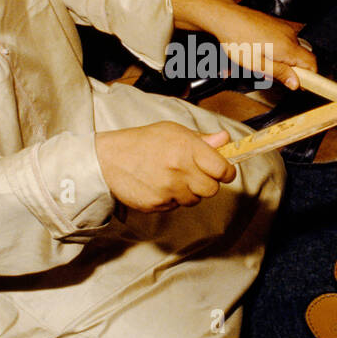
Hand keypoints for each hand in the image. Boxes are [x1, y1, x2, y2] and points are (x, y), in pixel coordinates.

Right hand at [95, 122, 236, 212]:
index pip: (222, 169)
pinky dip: (172, 199)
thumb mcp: (172, 131)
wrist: (109, 159)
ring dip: (189, 192)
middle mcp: (180, 170)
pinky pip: (176, 206)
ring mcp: (169, 189)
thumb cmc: (141, 142)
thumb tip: (225, 139)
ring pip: (195, 200)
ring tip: (173, 178)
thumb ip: (201, 139)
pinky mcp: (158, 204)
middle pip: (212, 189)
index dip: (227, 172)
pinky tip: (160, 185)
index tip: (224, 172)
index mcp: (187, 148)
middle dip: (207, 183)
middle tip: (195, 174)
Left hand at [210, 1, 316, 89]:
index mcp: (287, 47)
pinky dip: (279, 49)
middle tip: (274, 74)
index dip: (309, 76)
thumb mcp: (257, 64)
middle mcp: (289, 35)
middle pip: (302, 57)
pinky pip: (286, 40)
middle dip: (292, 69)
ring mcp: (284, 28)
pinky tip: (263, 51)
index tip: (299, 83)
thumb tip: (296, 83)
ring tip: (264, 62)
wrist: (227, 18)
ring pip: (293, 49)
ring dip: (284, 59)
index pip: (312, 63)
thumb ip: (279, 73)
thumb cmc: (237, 40)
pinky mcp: (278, 24)